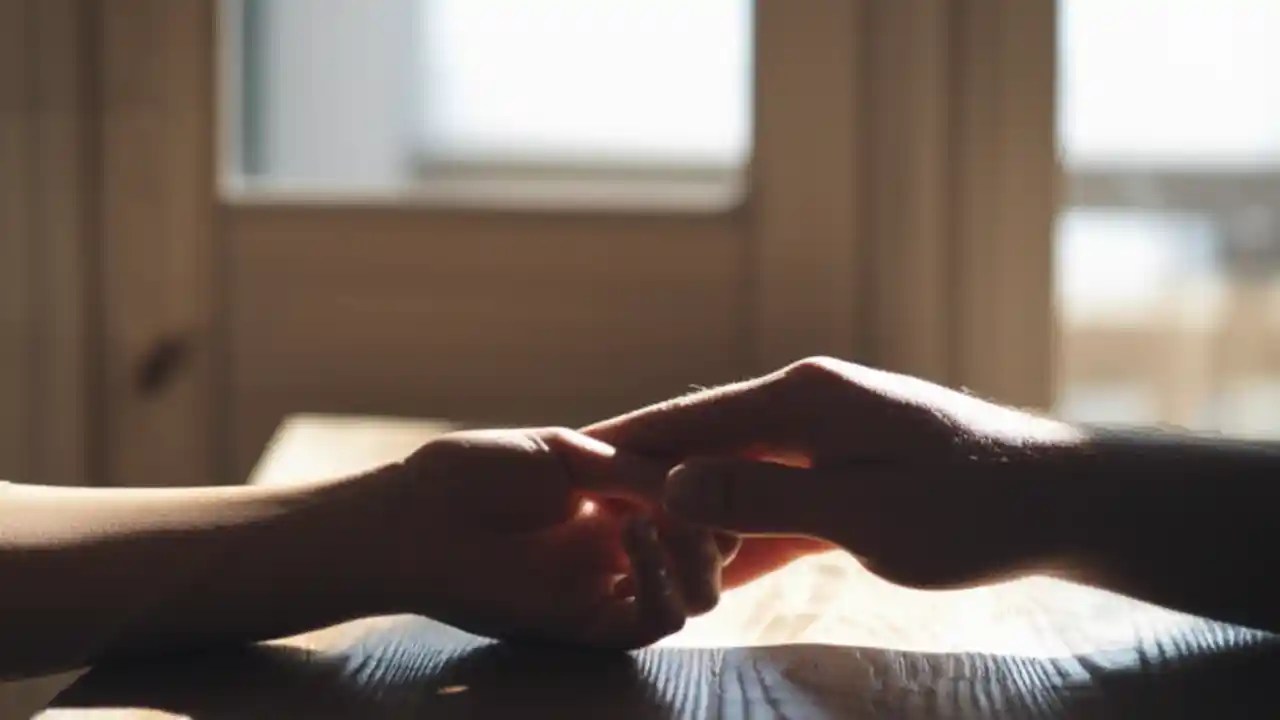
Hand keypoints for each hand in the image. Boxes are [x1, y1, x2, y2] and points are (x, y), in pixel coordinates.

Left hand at [379, 428, 727, 648]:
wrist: (417, 517)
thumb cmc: (478, 474)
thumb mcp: (566, 454)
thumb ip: (632, 471)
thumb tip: (699, 483)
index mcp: (619, 504)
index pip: (697, 508)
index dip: (715, 490)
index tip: (712, 462)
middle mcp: (622, 550)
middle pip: (710, 556)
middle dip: (717, 524)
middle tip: (697, 496)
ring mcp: (607, 588)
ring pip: (694, 596)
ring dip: (698, 556)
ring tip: (667, 519)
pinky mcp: (587, 623)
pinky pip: (652, 621)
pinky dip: (664, 583)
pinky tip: (635, 535)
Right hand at [587, 357, 1081, 589]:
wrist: (1061, 500)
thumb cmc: (970, 504)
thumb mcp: (862, 509)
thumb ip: (762, 498)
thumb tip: (671, 488)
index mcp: (804, 398)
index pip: (692, 418)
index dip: (627, 441)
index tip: (566, 458)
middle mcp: (808, 405)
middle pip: (705, 439)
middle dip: (645, 470)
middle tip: (579, 498)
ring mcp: (830, 437)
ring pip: (737, 471)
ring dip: (689, 502)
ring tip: (626, 526)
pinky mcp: (851, 471)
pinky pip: (777, 498)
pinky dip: (740, 526)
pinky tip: (708, 555)